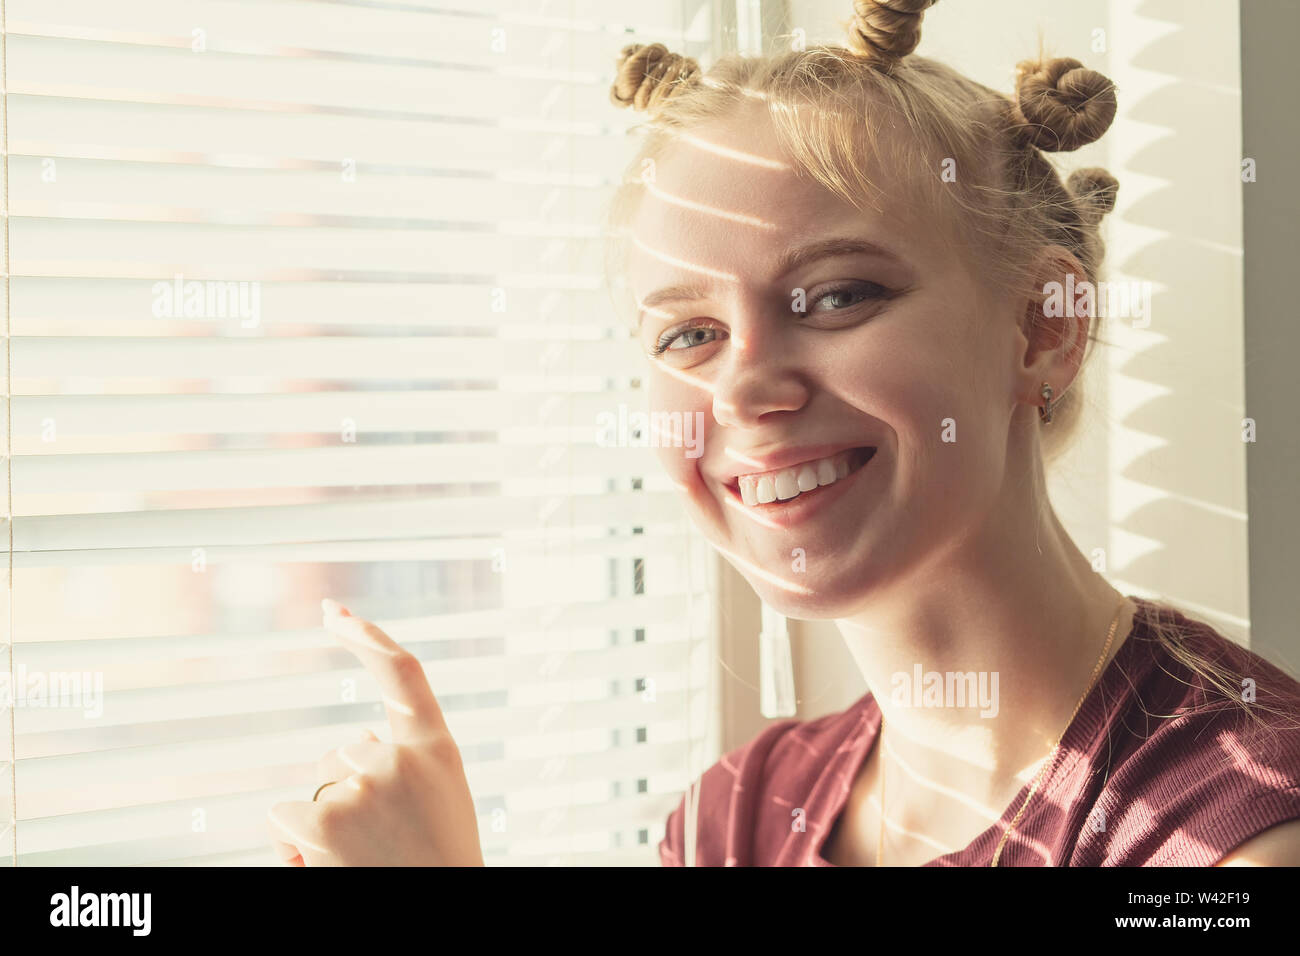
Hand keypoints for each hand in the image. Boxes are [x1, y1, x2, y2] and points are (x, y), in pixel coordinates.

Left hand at [266, 599, 484, 865]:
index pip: (402, 672)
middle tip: (386, 838)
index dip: (367, 636)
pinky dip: (295, 842)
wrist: (443, 909)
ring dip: (327, 818)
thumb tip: (341, 751)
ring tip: (365, 856)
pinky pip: (286, 816)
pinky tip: (330, 865)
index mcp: (438, 747)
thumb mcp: (438, 798)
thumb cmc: (437, 860)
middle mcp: (399, 757)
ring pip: (317, 785)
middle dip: (350, 788)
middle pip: (343, 749)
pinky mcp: (320, 820)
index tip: (335, 613)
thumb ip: (403, 762)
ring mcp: (359, 786)